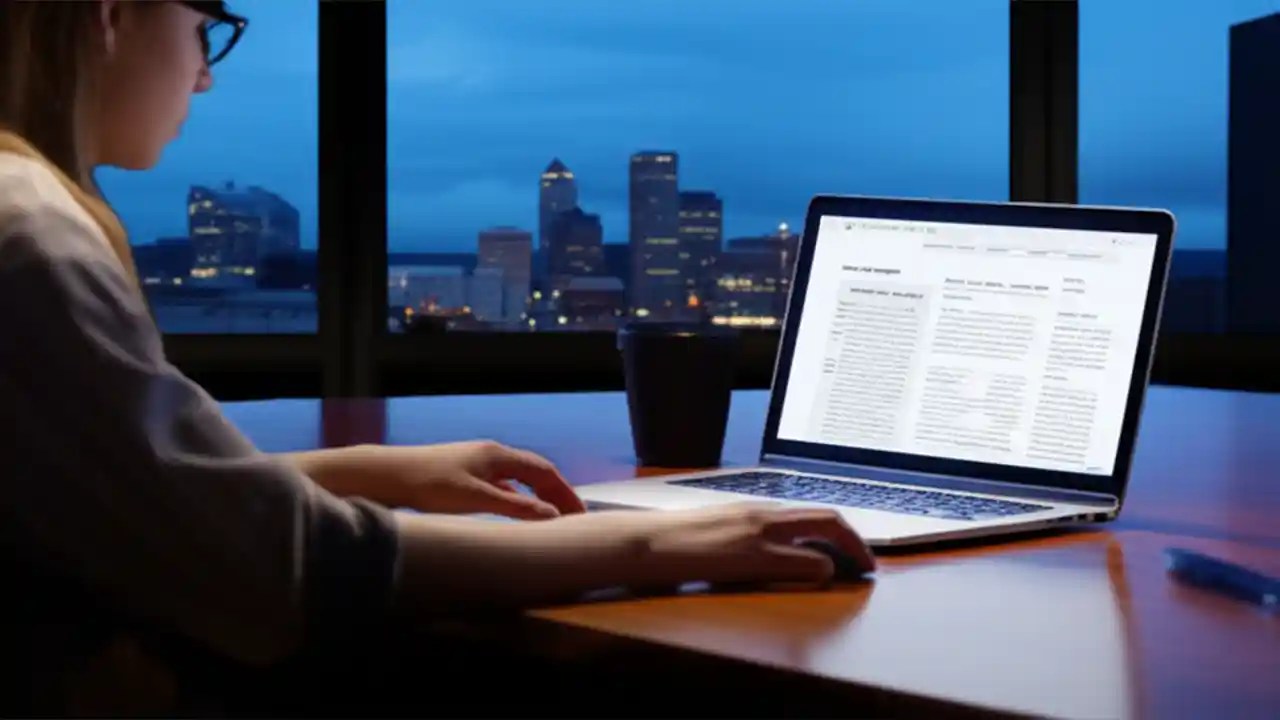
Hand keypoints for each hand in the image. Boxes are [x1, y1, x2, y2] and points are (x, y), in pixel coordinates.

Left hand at [289, 441, 585, 519]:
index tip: (580, 513)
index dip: (565, 492)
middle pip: (534, 470)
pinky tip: (511, 509)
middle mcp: (490, 454)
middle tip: (572, 516)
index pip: (545, 470)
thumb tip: (552, 515)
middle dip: (556, 492)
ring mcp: (475, 462)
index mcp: (498, 455)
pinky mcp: (461, 473)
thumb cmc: (428, 484)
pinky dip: (516, 496)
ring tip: (549, 516)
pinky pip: (500, 483)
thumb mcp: (476, 499)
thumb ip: (515, 507)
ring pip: (516, 477)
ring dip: (536, 494)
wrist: (386, 474)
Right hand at [390, 500, 875, 612]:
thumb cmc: (666, 544)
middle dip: (857, 538)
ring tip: (860, 572)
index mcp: (750, 509)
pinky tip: (820, 580)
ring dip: (848, 552)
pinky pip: (803, 560)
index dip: (836, 529)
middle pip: (826, 514)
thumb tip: (754, 551)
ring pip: (823, 531)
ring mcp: (756, 531)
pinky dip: (819, 569)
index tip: (850, 547)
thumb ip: (735, 538)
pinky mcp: (750, 554)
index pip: (807, 510)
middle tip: (870, 562)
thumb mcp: (708, 535)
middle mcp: (759, 513)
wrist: (636, 544)